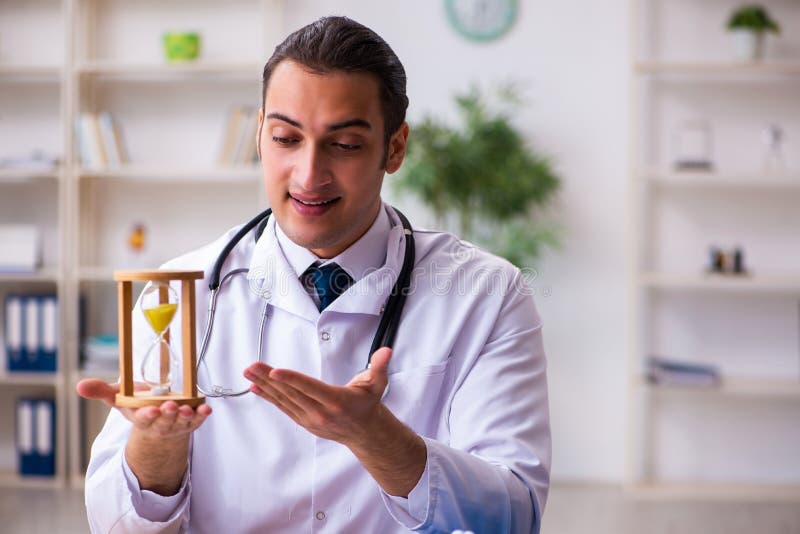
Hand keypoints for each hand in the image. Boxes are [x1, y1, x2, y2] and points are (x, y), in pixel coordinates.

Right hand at [77, 378, 212, 494]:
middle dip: (168, 415)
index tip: (150, 410)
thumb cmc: (138, 406)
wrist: (157, 419)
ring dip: (186, 416)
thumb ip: (101, 391)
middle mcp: (160, 424)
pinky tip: (206, 409)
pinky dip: (202, 415)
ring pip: (182, 422)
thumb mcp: (118, 399)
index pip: (143, 419)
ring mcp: (176, 424)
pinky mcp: (190, 421)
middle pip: (164, 421)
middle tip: (171, 406)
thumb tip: (80, 386)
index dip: (147, 415)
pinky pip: (197, 420)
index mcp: (142, 418)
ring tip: (188, 409)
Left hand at [244, 347, 426, 495]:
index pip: (311, 388)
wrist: (365, 433)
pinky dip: (268, 397)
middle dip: (269, 379)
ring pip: (284, 400)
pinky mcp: (304, 421)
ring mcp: (310, 419)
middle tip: (252, 366)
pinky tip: (256, 387)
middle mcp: (321, 413)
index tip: (275, 371)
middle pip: (292, 393)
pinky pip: (283, 408)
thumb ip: (379, 366)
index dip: (292, 379)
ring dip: (264, 386)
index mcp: (337, 402)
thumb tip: (386, 351)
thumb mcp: (377, 384)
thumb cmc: (367, 404)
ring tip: (249, 372)